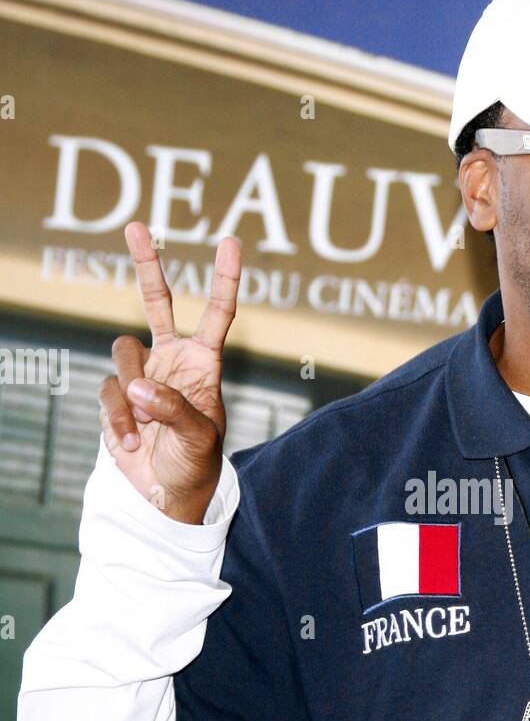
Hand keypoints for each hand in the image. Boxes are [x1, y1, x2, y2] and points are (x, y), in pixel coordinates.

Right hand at [98, 223, 240, 523]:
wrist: (167, 494)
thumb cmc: (196, 463)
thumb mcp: (199, 438)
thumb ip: (174, 409)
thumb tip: (138, 385)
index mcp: (203, 364)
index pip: (216, 314)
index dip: (224, 279)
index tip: (230, 242)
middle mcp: (171, 360)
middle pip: (156, 302)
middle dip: (147, 264)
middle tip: (138, 226)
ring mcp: (140, 375)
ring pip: (122, 353)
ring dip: (132, 393)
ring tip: (144, 428)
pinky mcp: (116, 395)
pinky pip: (108, 391)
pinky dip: (118, 418)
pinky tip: (130, 441)